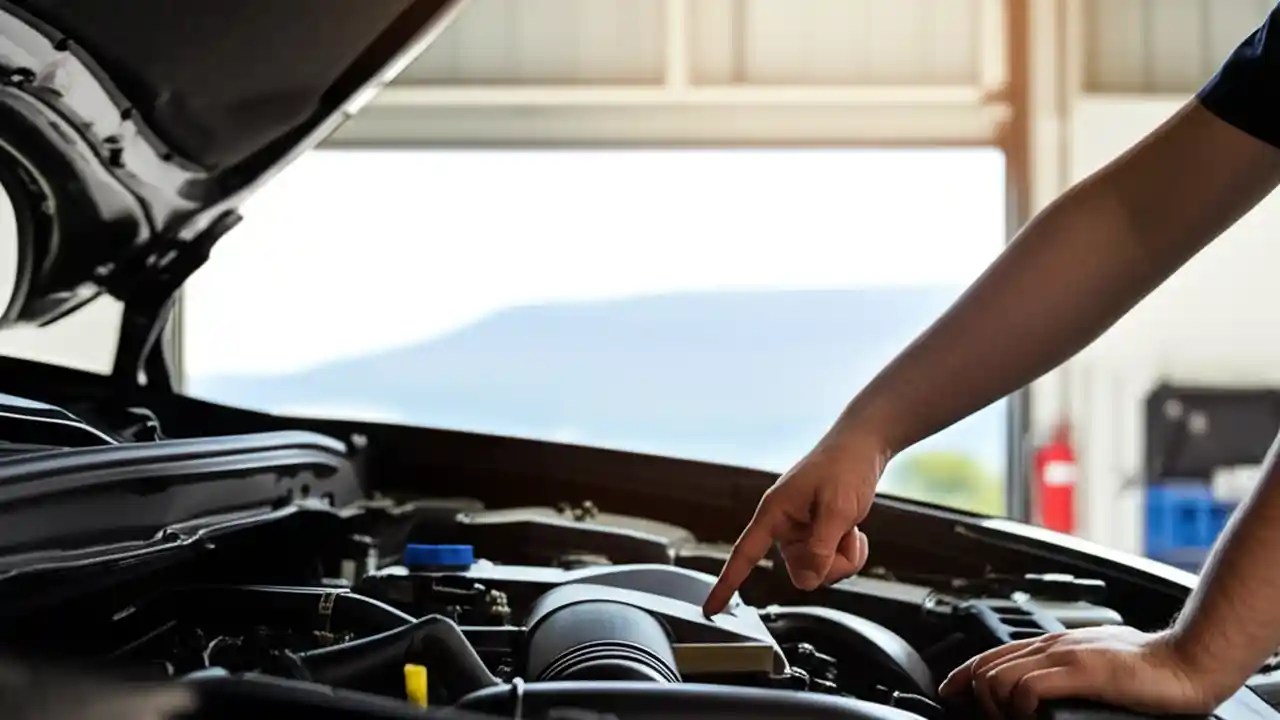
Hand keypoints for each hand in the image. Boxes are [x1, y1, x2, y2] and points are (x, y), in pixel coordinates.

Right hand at [702, 433, 885, 615]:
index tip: (711, 609)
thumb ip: (820, 547)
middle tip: (845, 534)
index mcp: (775, 513)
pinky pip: (830, 562)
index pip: (744, 555)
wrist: (862, 446)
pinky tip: (853, 532)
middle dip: (830, 562)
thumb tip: (807, 581)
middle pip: (800, 572)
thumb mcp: (837, 509)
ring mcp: (801, 532)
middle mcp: (783, 526)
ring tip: (850, 528)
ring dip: (842, 556)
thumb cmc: (845, 466)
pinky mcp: (816, 534)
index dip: (726, 583)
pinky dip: (848, 552)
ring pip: (819, 571)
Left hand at [940, 626, 1222, 719]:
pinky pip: (1028, 688)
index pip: (993, 654)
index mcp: (1054, 643)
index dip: (964, 674)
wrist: (1185, 662)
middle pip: (987, 666)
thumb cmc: (1148, 667)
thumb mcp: (1093, 666)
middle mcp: (1053, 645)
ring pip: (1000, 677)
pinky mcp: (1081, 672)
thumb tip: (1041, 691)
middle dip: (978, 697)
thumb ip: (1064, 673)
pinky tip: (1033, 717)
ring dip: (997, 705)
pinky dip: (1020, 706)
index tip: (951, 691)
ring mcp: (1065, 656)